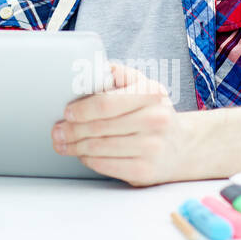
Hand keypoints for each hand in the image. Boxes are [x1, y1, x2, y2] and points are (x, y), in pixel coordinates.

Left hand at [51, 61, 187, 185]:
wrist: (183, 146)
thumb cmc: (153, 111)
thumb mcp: (142, 85)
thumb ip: (117, 74)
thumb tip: (89, 68)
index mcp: (151, 93)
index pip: (106, 103)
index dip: (82, 109)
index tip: (66, 112)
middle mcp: (155, 120)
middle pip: (99, 127)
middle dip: (71, 130)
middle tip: (57, 131)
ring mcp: (152, 147)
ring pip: (99, 148)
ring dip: (75, 146)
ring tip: (63, 144)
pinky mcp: (146, 171)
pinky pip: (106, 165)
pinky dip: (88, 160)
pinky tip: (82, 155)